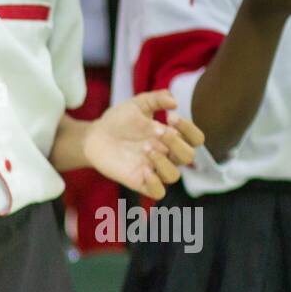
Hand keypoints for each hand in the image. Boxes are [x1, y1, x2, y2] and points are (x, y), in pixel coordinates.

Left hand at [84, 91, 205, 199]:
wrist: (94, 136)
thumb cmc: (119, 120)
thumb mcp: (137, 105)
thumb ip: (156, 99)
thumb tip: (174, 102)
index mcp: (170, 137)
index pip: (195, 139)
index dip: (189, 129)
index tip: (171, 117)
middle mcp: (165, 155)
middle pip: (188, 157)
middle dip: (177, 143)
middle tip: (158, 131)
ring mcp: (152, 169)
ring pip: (174, 176)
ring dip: (164, 161)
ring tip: (146, 148)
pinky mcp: (138, 181)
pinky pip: (157, 192)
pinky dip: (155, 183)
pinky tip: (144, 169)